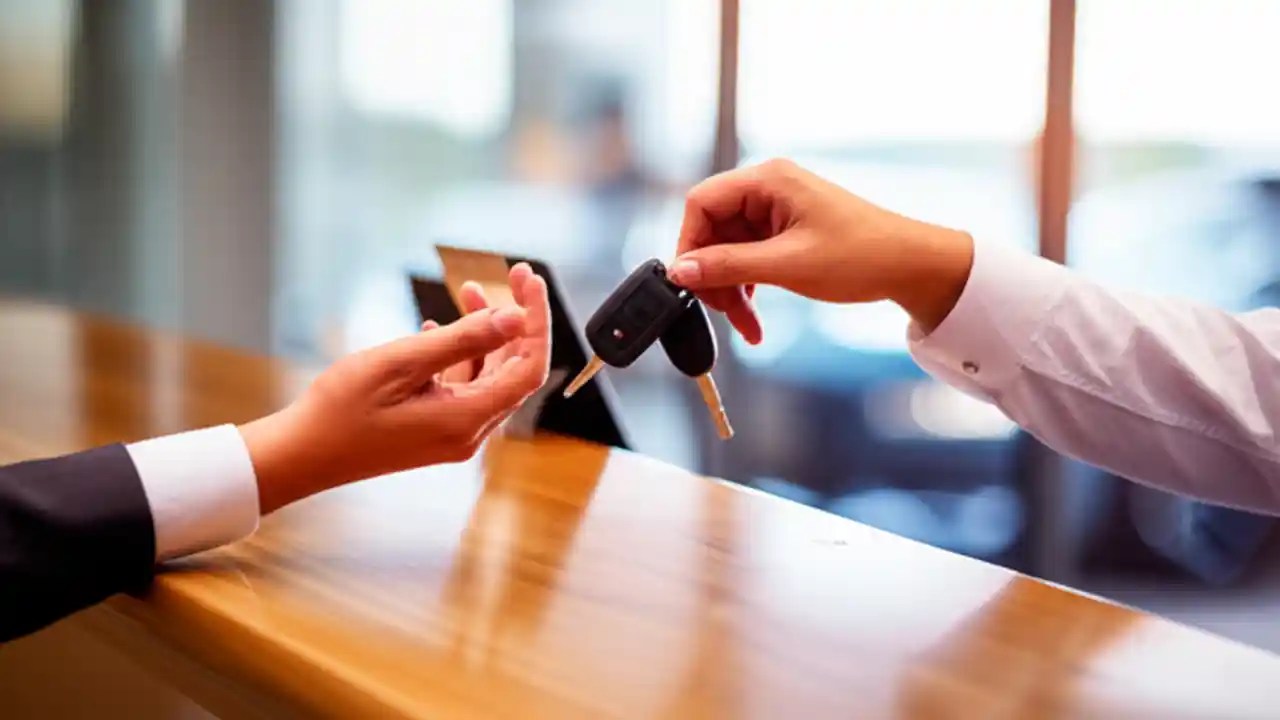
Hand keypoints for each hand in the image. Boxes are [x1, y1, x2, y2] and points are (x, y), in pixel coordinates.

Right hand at [239, 263, 550, 513]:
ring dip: (485, 334)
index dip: (537, 321)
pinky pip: (464, 388)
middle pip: (514, 370)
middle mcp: (470, 432)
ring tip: (467, 291)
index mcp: (468, 420)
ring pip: (489, 376)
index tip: (529, 280)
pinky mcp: (436, 430)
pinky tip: (438, 329)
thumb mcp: (403, 363)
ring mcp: (454, 434)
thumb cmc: (343, 409)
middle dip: (515, 321)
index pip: (529, 367)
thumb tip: (516, 318)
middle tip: (508, 275)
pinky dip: (461, 356)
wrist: (302, 453)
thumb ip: (464, 339)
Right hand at [667, 158, 974, 341]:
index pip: (701, 203)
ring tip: (745, 323)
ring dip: (730, 289)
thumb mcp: (787, 265)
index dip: (689, 244)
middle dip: (714, 276)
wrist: (910, 267)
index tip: (690, 282)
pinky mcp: (784, 233)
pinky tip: (753, 317)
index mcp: (768, 180)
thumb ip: (728, 266)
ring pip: (728, 251)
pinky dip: (747, 288)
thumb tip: (681, 271)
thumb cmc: (861, 255)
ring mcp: (776, 211)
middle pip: (712, 230)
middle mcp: (768, 189)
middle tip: (724, 311)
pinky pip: (747, 259)